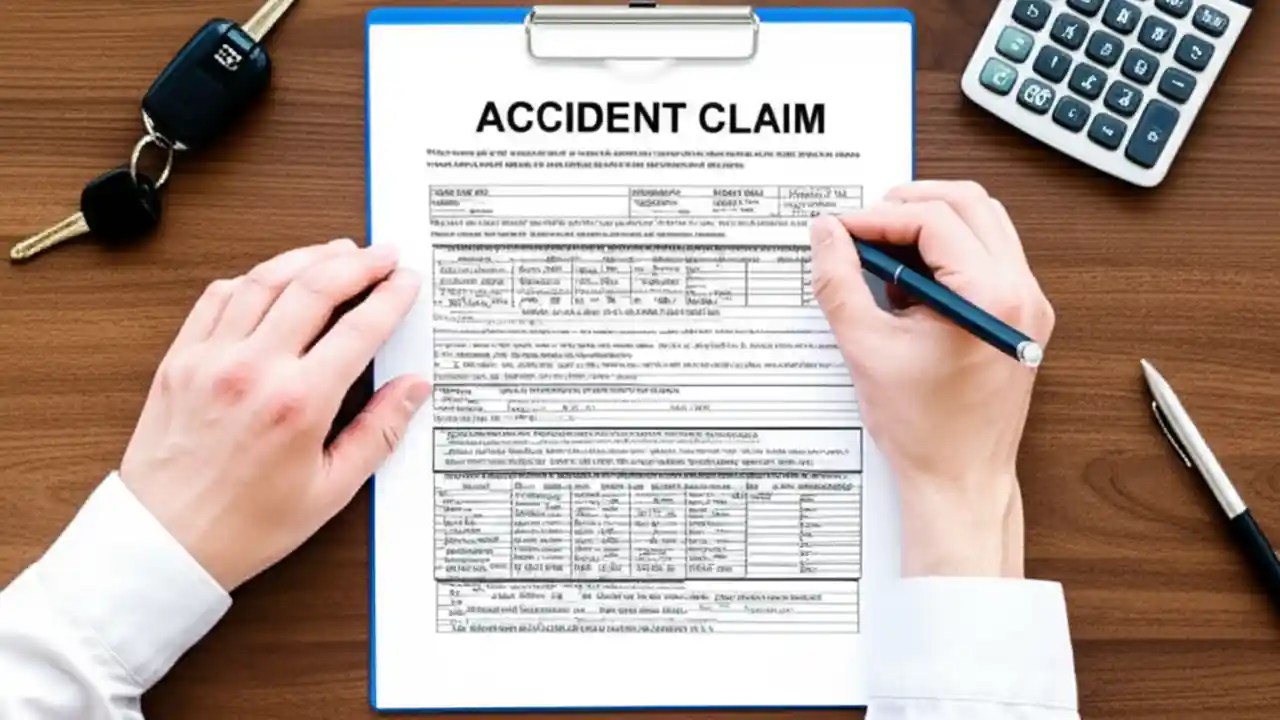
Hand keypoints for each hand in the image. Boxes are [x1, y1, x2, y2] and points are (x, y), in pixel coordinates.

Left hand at [119, 240, 430, 591]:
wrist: (164, 540)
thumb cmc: (243, 525)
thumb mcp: (330, 490)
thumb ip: (379, 432)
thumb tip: (414, 390)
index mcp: (299, 403)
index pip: (360, 327)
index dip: (391, 296)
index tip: (407, 282)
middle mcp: (254, 370)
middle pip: (315, 287)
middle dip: (357, 263)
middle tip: (381, 255)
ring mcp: (212, 358)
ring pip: (265, 280)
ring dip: (306, 258)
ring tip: (335, 253)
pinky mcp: (180, 359)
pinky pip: (217, 297)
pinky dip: (251, 278)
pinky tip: (271, 278)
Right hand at [808, 181, 1053, 577]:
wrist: (960, 480)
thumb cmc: (926, 431)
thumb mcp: (866, 348)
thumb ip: (840, 282)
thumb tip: (828, 235)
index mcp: (991, 297)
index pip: (934, 220)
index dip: (879, 216)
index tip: (842, 230)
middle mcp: (1021, 293)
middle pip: (968, 203)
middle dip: (908, 205)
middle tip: (862, 226)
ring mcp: (1027, 304)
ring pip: (983, 222)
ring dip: (930, 223)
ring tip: (883, 251)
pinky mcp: (1020, 316)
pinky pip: (988, 255)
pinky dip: (946, 250)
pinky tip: (908, 280)